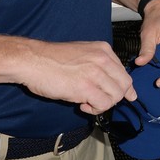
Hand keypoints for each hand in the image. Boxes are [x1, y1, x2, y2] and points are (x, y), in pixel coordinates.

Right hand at [21, 40, 135, 115]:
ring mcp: (95, 72)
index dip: (125, 88)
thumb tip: (112, 83)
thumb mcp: (82, 55)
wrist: (31, 60)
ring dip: (103, 104)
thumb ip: (99, 66)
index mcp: (103, 50)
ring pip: (116, 96)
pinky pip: (103, 104)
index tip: (128, 96)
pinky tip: (82, 104)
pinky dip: (95, 109)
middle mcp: (103, 59)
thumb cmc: (52, 59)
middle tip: (99, 100)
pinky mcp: (85, 87)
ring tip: (87, 102)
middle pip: (124, 85)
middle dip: (115, 97)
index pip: (124, 72)